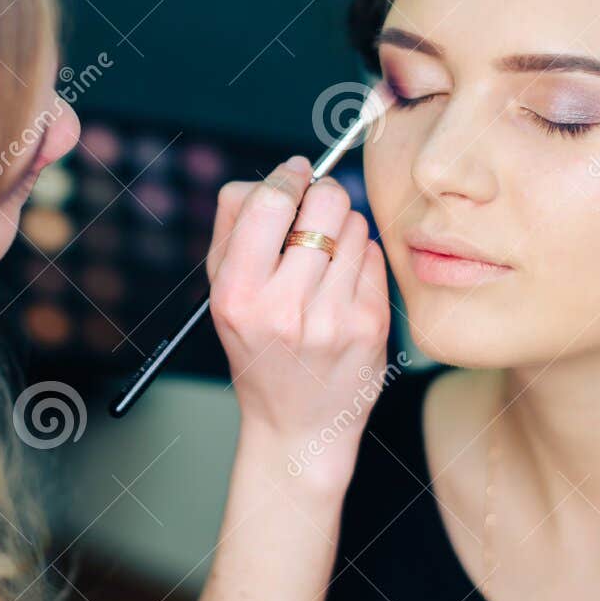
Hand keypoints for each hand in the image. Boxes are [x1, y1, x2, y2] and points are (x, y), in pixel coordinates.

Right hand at [207, 156, 391, 477]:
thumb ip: (236, 225)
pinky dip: (361, 259)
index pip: (270, 202)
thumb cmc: (258, 348)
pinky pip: (375, 255)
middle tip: (314, 215)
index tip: (295, 174)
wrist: (296, 426)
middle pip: (324, 201)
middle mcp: (284, 307)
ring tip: (325, 261)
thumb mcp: (224, 293)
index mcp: (238, 295)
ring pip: (356, 224)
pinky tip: (344, 286)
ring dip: (343, 229)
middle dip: (322, 196)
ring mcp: (333, 318)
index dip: (287, 177)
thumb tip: (283, 174)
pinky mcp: (370, 325)